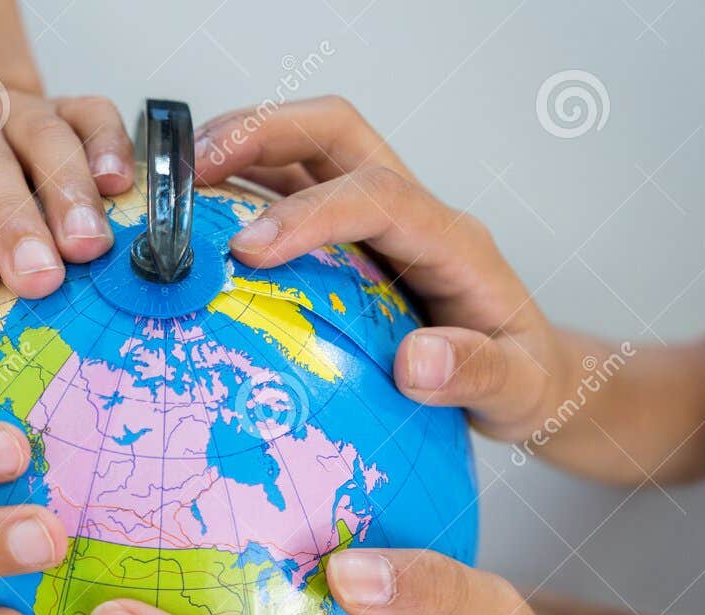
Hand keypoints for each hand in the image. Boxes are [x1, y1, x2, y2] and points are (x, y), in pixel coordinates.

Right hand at [193, 96, 574, 445]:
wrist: (529, 378)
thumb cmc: (524, 381)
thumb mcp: (518, 392)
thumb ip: (475, 374)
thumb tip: (418, 362)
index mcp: (452, 241)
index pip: (378, 196)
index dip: (310, 214)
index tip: (250, 250)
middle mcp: (412, 212)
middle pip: (336, 132)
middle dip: (262, 132)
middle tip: (191, 167)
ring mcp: (378, 219)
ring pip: (305, 150)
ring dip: (240, 149)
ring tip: (175, 180)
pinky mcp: (350, 239)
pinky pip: (290, 193)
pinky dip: (238, 189)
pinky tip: (195, 215)